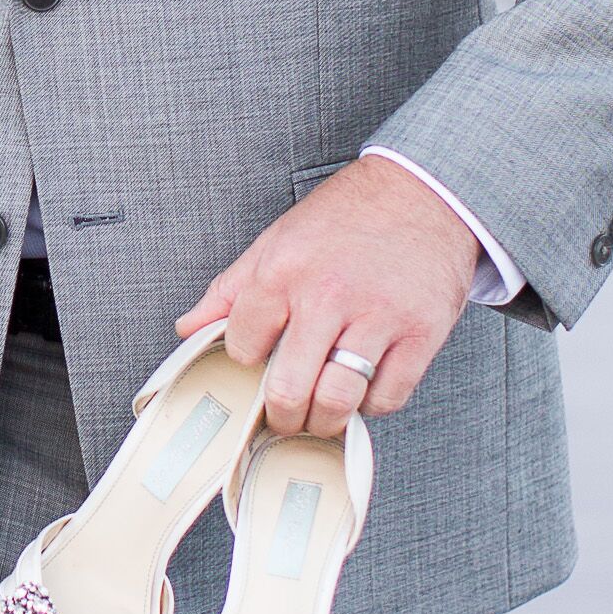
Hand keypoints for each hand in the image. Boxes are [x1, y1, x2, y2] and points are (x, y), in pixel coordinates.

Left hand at [178, 154, 479, 437]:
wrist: (424, 193)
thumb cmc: (348, 216)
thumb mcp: (277, 239)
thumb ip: (231, 289)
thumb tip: (188, 327)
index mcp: (284, 270)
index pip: (244, 347)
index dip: (246, 363)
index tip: (257, 366)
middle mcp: (328, 295)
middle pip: (290, 388)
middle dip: (282, 415)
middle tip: (285, 415)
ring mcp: (378, 316)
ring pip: (339, 399)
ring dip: (325, 420)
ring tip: (321, 413)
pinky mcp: (421, 333)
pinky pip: (389, 396)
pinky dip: (372, 405)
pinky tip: (364, 389)